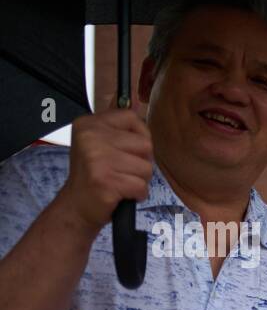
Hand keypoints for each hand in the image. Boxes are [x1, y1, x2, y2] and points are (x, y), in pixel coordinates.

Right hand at [53, 110, 153, 235]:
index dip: (140, 138)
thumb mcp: (100, 143)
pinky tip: (120, 194)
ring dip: (139, 180)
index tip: (126, 151)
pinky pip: (141, 187)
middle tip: (122, 171)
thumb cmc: (96, 174)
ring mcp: (97, 159)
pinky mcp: (105, 181)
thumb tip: (136, 104)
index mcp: (89, 123)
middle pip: (145, 145)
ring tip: (120, 182)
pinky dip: (137, 194)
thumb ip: (118, 127)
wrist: (77, 205)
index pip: (133, 118)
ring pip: (146, 168)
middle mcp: (91, 137)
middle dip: (142, 163)